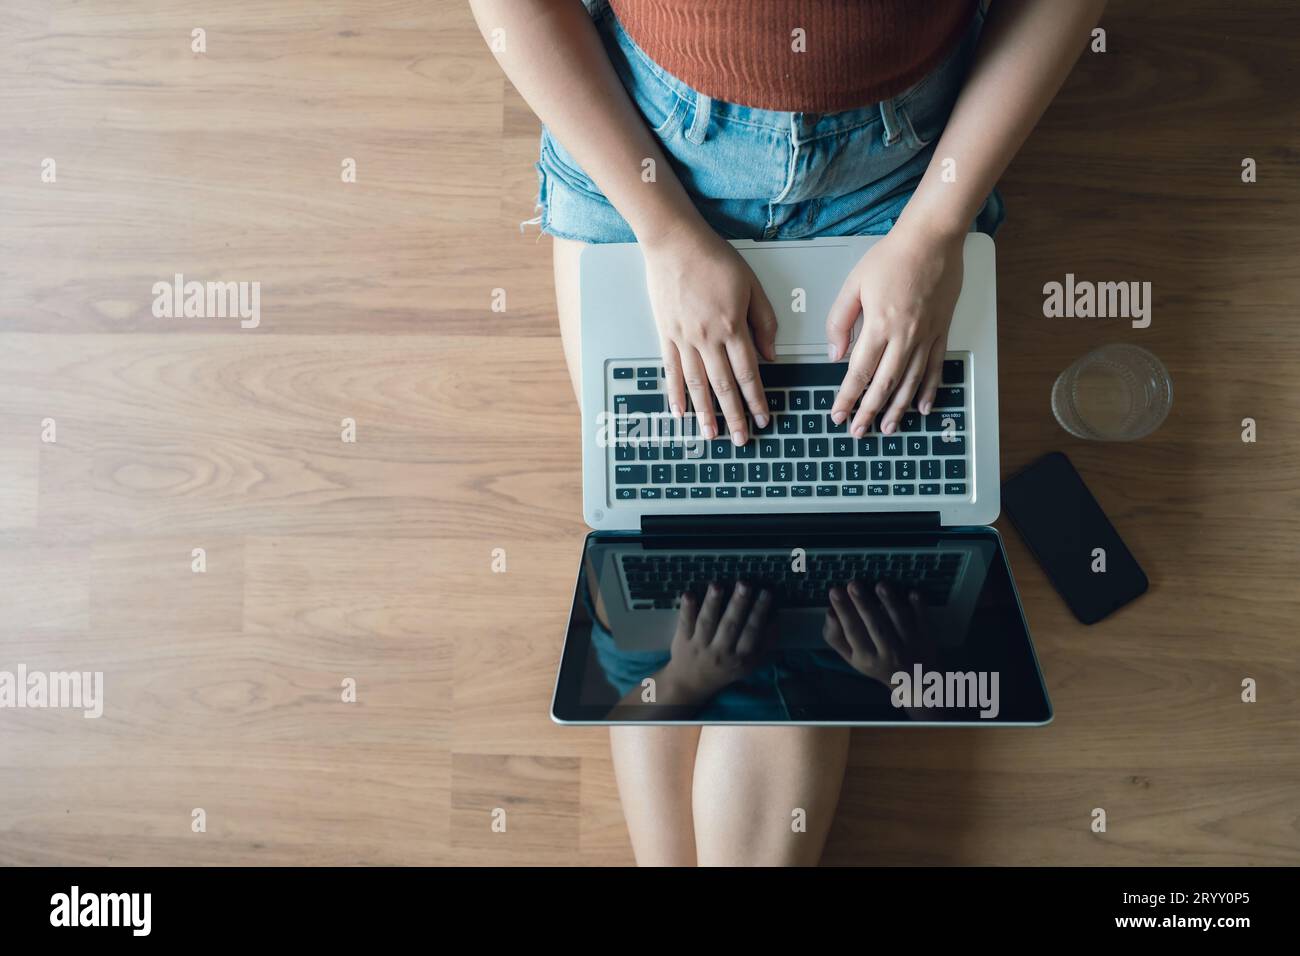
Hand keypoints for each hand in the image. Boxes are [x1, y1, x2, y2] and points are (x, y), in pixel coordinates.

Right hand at [642, 222, 775, 444]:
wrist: (674, 242)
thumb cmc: (714, 258)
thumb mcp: (751, 286)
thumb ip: (763, 322)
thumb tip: (770, 356)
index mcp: (732, 327)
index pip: (748, 373)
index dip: (757, 399)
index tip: (763, 417)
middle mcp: (707, 338)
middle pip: (724, 386)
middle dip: (734, 416)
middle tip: (741, 438)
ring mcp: (683, 338)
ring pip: (696, 385)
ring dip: (706, 414)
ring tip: (711, 434)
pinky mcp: (666, 334)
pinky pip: (671, 371)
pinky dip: (675, 394)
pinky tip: (680, 412)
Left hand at [663, 581, 773, 698]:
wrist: (691, 684)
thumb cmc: (725, 669)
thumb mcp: (749, 664)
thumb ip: (765, 644)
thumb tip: (776, 619)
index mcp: (740, 658)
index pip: (752, 632)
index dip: (759, 612)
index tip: (766, 592)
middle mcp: (720, 652)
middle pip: (730, 626)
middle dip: (738, 604)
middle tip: (744, 584)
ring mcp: (700, 646)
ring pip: (707, 623)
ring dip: (712, 603)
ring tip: (717, 585)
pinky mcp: (683, 641)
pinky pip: (685, 624)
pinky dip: (686, 610)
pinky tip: (688, 594)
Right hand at [823, 580, 935, 684]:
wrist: (913, 681)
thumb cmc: (876, 663)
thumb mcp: (852, 657)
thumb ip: (837, 637)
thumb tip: (829, 612)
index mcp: (866, 659)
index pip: (852, 631)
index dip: (843, 611)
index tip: (834, 591)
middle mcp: (888, 654)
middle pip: (874, 626)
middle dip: (862, 604)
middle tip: (852, 584)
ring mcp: (910, 646)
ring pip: (899, 621)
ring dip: (890, 602)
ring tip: (880, 585)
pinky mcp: (927, 639)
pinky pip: (923, 621)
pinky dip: (919, 608)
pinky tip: (912, 593)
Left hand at [826, 225, 964, 437]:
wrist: (932, 239)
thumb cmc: (892, 256)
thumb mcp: (853, 284)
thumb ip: (839, 321)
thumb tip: (834, 354)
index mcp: (879, 325)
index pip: (858, 373)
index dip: (847, 397)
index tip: (838, 413)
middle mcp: (905, 336)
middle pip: (884, 385)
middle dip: (869, 412)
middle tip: (859, 431)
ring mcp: (926, 336)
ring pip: (911, 382)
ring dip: (897, 409)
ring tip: (888, 428)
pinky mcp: (941, 331)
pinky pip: (935, 368)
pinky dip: (928, 390)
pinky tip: (922, 407)